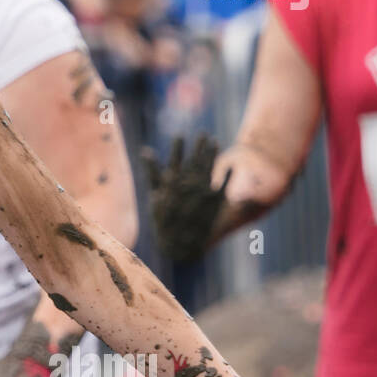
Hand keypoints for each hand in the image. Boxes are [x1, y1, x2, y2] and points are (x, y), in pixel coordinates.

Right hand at [142, 134, 231, 262]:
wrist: (181, 242)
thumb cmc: (164, 219)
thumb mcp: (154, 195)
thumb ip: (152, 172)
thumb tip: (145, 151)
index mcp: (172, 183)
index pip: (176, 160)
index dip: (178, 148)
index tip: (180, 136)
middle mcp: (189, 184)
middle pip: (196, 160)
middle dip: (199, 146)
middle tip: (203, 134)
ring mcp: (204, 191)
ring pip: (209, 167)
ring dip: (212, 154)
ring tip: (214, 142)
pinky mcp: (216, 200)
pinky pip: (223, 183)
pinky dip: (227, 174)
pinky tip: (230, 165)